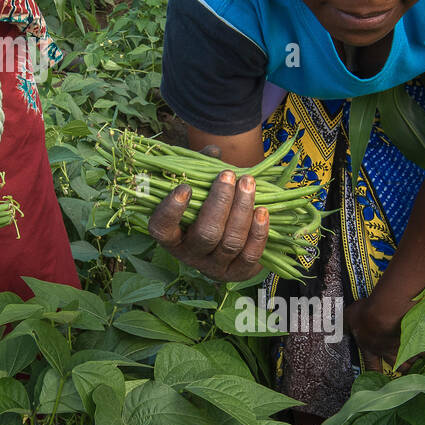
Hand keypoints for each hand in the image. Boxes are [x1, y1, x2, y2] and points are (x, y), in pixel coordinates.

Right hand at [146, 144, 270, 281]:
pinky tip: (262, 211)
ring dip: (242, 210)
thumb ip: (200, 169)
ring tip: (248, 183)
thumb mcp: (198, 189)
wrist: (226, 240)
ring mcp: (214, 267)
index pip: (162, 229)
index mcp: (171, 236)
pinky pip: (250, 255)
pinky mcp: (238, 273)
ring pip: (230, 242)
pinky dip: (258, 233)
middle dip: (220, 202)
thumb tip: (214, 151)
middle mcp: (190, 255)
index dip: (171, 211)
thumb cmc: (205, 208)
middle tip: (229, 175)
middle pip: (206, 233)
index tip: (185, 187)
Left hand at [344, 297, 424, 373]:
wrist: (385, 313)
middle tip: (402, 371)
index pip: (372, 365)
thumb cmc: (365, 315)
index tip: (377, 381)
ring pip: (410, 359)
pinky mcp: (415, 340)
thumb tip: (336, 321)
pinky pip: (424, 350)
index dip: (374, 373)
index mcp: (370, 348)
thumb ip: (344, 322)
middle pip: (395, 364)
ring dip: (414, 362)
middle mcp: (387, 351)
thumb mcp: (349, 317)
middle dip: (399, 368)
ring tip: (418, 366)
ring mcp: (403, 347)